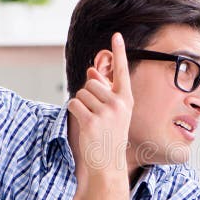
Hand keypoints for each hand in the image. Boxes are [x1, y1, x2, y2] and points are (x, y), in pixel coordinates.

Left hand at [68, 33, 133, 174]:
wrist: (108, 164)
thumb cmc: (109, 136)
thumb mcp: (111, 112)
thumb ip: (102, 90)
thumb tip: (91, 69)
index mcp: (126, 100)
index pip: (122, 71)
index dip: (119, 52)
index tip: (116, 35)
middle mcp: (119, 104)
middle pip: (92, 83)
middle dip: (87, 95)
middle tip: (95, 114)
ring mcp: (106, 112)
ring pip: (81, 93)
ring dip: (80, 104)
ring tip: (91, 120)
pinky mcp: (92, 120)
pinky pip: (74, 103)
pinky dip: (73, 111)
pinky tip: (84, 124)